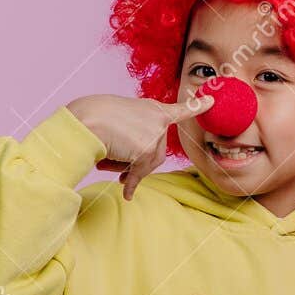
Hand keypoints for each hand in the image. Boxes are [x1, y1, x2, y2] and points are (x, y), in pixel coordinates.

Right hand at [66, 91, 212, 198]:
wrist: (83, 121)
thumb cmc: (90, 117)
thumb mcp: (117, 119)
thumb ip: (133, 136)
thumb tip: (132, 174)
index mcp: (150, 107)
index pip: (179, 109)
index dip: (196, 107)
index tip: (211, 102)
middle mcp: (158, 117)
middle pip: (157, 151)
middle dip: (138, 162)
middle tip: (118, 165)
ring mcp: (155, 133)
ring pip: (148, 163)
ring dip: (129, 169)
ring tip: (108, 160)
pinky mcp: (148, 149)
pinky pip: (139, 173)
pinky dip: (130, 183)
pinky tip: (126, 193)